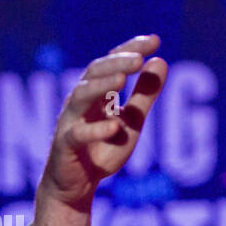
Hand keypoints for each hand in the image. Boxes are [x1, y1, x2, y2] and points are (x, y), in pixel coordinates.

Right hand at [29, 35, 167, 225]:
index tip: (155, 40)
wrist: (77, 185)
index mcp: (97, 92)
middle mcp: (80, 101)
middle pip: (94, 73)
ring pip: (80, 96)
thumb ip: (144, 95)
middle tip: (139, 58)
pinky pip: (78, 134)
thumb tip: (161, 61)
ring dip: (101, 86)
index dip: (131, 48)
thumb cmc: (102, 150)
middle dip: (116, 63)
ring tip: (123, 79)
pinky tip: (115, 126)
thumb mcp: (132, 122)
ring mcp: (70, 121)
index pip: (112, 62)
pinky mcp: (65, 145)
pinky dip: (96, 130)